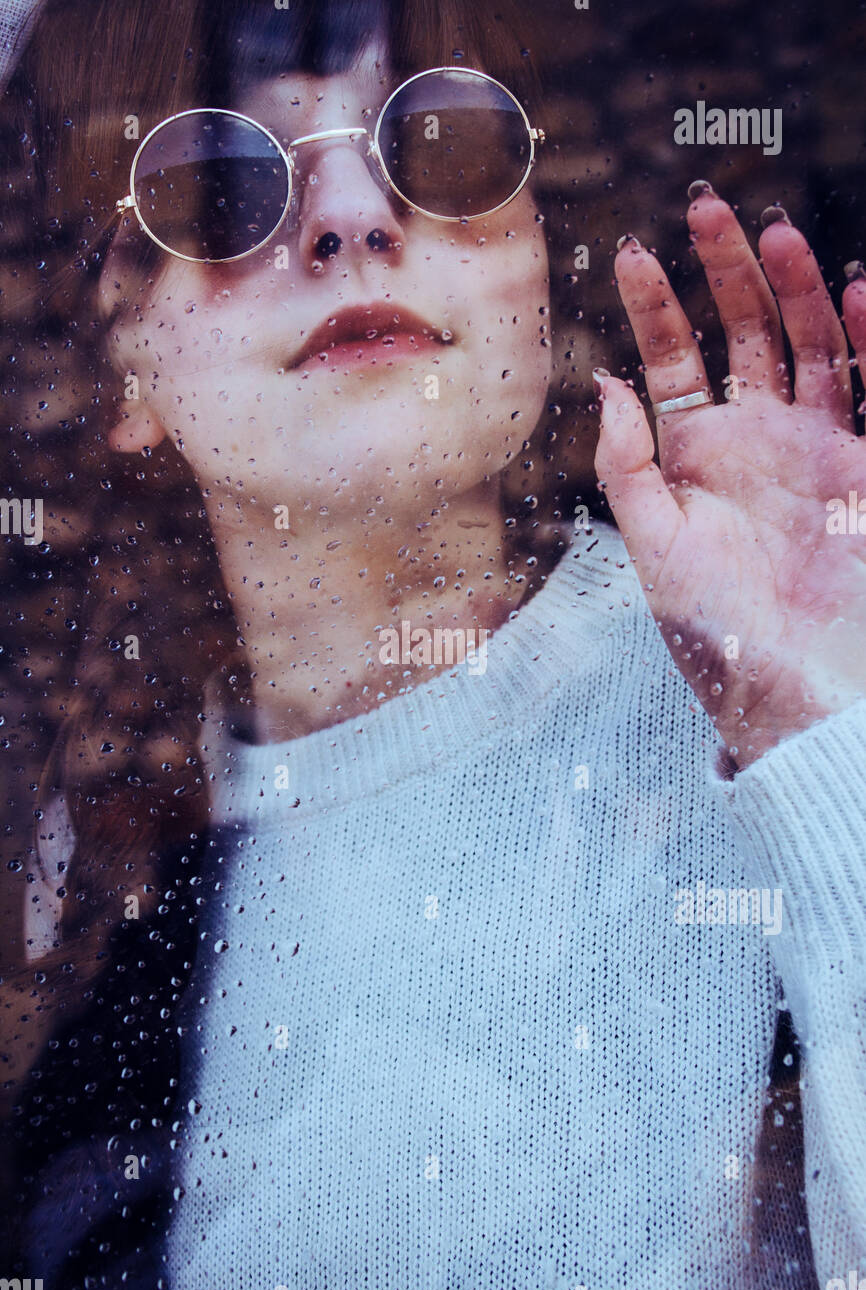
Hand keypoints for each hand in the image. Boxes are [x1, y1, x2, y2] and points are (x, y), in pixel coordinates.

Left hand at [593, 184, 865, 768]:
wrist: (794, 683)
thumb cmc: (716, 627)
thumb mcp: (654, 545)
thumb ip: (628, 464)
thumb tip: (604, 382)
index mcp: (697, 454)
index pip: (673, 360)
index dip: (654, 306)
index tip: (632, 252)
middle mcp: (756, 438)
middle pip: (743, 332)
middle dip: (725, 270)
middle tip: (706, 205)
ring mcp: (815, 443)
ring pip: (807, 343)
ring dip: (791, 286)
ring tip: (771, 230)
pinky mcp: (863, 463)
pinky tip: (855, 286)